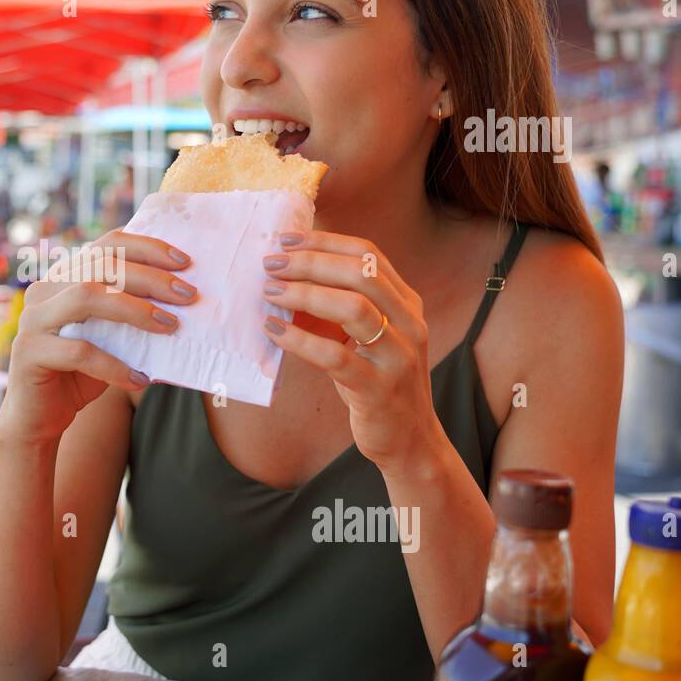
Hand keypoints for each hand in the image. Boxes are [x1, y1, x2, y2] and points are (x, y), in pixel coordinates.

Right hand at [0, 229, 198, 443]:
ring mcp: (33, 319)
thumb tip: (184, 302)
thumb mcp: (110, 338)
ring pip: (87, 297)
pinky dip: (114, 365)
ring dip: (135, 310)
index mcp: (64, 276)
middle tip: (188, 295)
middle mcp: (44, 289)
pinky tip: (141, 380)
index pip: (107, 244)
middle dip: (150, 277)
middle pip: (101, 266)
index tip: (185, 262)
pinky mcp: (28, 351)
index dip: (148, 248)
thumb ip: (131, 315)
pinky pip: (79, 352)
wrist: (38, 419)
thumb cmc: (81, 375)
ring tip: (171, 327)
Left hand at [260, 229, 443, 472]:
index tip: (286, 240)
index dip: (324, 242)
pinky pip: (335, 356)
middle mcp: (410, 323)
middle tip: (270, 265)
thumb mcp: (367, 337)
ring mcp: (398, 356)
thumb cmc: (376, 381)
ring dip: (304, 294)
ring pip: (353, 308)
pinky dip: (299, 340)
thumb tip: (288, 274)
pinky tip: (274, 331)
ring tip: (270, 293)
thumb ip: (342, 306)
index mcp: (407, 303)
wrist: (408, 440)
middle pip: (360, 273)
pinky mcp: (379, 389)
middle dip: (310, 263)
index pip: (368, 254)